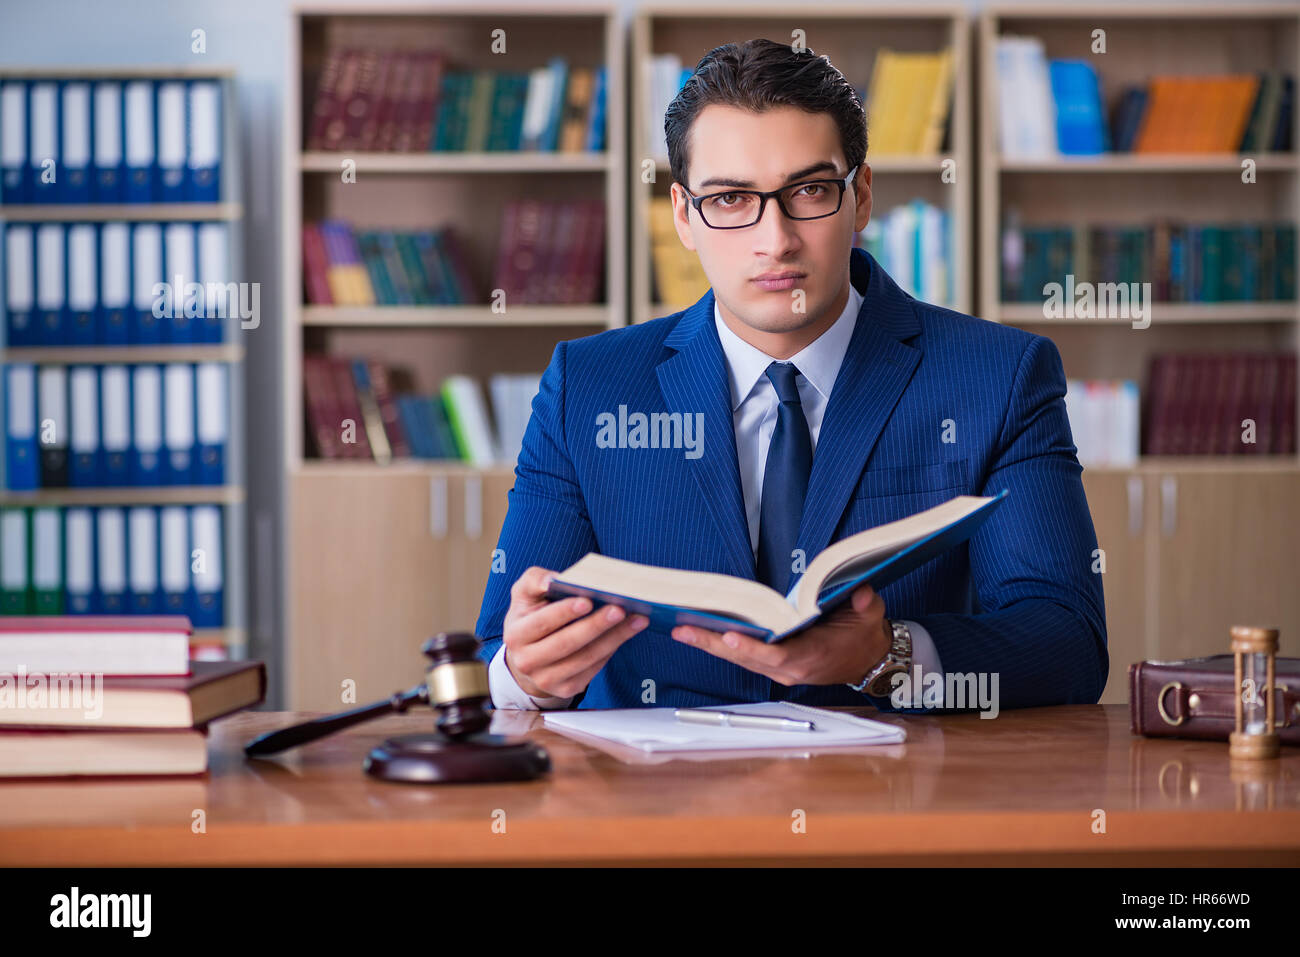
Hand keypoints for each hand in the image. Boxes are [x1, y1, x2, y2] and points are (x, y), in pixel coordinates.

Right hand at [501, 566, 648, 699]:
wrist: (527, 655)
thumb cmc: (531, 616)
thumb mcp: (524, 594)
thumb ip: (534, 580)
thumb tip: (554, 580)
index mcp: (516, 635)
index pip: (541, 623)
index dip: (564, 612)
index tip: (588, 599)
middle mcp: (528, 661)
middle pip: (566, 643)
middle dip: (595, 625)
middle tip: (620, 609)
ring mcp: (547, 679)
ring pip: (585, 658)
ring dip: (614, 638)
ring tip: (636, 619)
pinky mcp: (566, 689)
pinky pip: (593, 668)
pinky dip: (612, 649)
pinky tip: (627, 632)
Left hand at [670, 583, 889, 687]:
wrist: (867, 660)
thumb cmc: (863, 635)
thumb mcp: (871, 617)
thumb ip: (866, 605)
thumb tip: (861, 593)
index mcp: (813, 657)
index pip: (780, 656)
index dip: (755, 648)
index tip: (732, 636)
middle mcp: (791, 668)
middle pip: (747, 659)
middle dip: (714, 643)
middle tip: (684, 630)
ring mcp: (780, 670)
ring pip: (739, 659)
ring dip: (710, 645)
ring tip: (681, 629)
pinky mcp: (772, 666)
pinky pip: (742, 657)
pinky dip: (720, 646)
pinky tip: (698, 633)